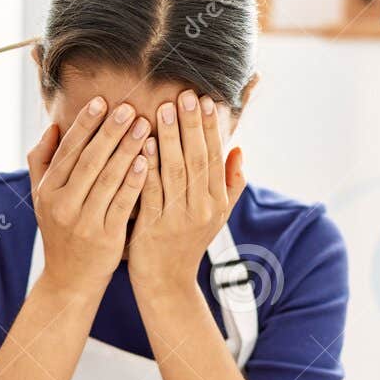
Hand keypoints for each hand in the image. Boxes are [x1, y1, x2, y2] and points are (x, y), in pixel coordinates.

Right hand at [26, 96, 150, 299]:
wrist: (70, 280)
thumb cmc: (61, 232)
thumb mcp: (42, 199)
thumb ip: (43, 162)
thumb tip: (53, 127)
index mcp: (47, 191)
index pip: (68, 151)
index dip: (85, 125)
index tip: (102, 101)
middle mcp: (62, 205)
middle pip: (88, 161)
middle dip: (109, 132)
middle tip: (128, 107)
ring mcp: (84, 223)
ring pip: (107, 179)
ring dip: (126, 150)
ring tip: (144, 125)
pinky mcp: (105, 238)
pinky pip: (122, 203)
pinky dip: (134, 180)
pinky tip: (147, 159)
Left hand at [127, 89, 246, 298]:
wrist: (166, 284)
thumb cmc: (187, 243)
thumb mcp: (216, 216)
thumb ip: (231, 183)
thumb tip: (238, 149)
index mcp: (217, 203)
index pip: (215, 158)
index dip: (211, 128)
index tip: (205, 100)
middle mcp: (202, 210)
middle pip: (197, 160)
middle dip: (191, 126)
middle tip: (184, 95)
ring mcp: (178, 220)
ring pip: (175, 172)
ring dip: (168, 139)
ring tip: (162, 110)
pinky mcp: (153, 228)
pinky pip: (150, 192)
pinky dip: (147, 167)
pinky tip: (141, 144)